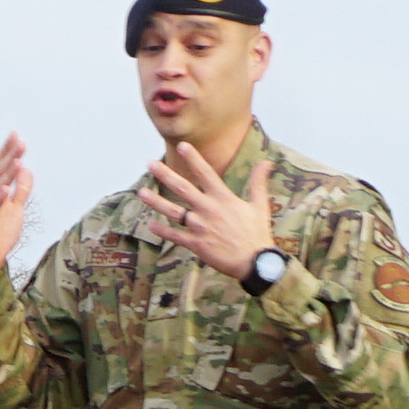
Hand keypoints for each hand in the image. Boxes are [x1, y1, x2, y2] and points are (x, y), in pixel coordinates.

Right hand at [0, 139, 30, 281]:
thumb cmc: (0, 233)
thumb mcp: (16, 209)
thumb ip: (21, 190)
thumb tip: (27, 169)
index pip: (0, 166)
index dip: (8, 151)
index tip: (17, 135)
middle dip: (10, 157)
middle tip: (21, 142)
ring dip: (7, 174)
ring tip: (17, 161)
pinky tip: (5, 189)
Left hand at [138, 139, 269, 280]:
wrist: (255, 262)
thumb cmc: (257, 233)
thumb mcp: (259, 204)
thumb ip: (258, 182)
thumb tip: (267, 162)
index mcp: (223, 198)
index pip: (206, 173)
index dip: (193, 159)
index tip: (182, 146)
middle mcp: (209, 209)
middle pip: (183, 189)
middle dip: (165, 175)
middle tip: (150, 163)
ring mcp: (201, 227)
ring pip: (174, 211)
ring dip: (156, 201)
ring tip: (141, 192)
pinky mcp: (197, 244)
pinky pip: (176, 236)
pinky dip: (163, 231)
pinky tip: (151, 225)